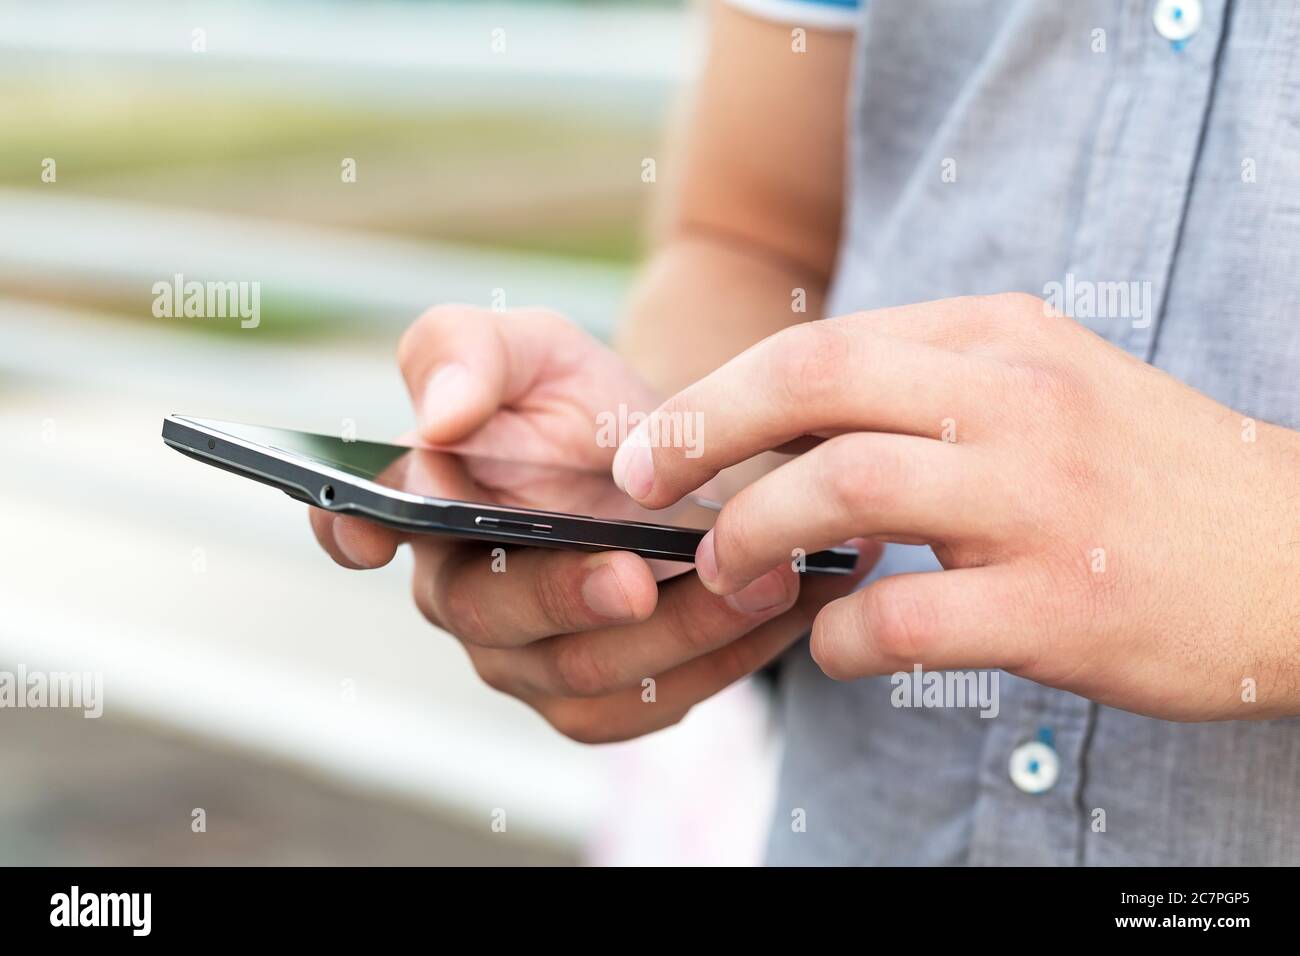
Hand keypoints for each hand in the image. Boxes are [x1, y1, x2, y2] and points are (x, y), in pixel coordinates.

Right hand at [310, 305, 877, 741]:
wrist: (666, 467)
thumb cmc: (578, 406)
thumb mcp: (532, 349)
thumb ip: (467, 354)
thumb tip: (440, 417)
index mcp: (422, 507)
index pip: (351, 524)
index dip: (352, 529)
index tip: (372, 526)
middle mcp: (461, 596)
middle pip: (493, 616)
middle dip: (568, 595)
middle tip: (639, 570)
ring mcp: (526, 661)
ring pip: (586, 675)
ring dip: (678, 631)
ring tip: (762, 579)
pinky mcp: (597, 700)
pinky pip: (652, 704)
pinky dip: (727, 660)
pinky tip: (785, 608)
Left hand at [612, 293, 1299, 720]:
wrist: (1298, 558)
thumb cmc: (1145, 476)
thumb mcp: (1047, 384)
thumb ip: (929, 385)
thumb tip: (792, 419)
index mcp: (1001, 338)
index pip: (822, 343)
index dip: (717, 393)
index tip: (657, 441)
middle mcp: (1016, 399)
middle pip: (814, 382)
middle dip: (700, 431)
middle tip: (640, 485)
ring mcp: (1040, 499)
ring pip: (843, 487)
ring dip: (756, 534)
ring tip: (728, 574)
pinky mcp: (1061, 603)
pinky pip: (904, 617)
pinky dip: (841, 638)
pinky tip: (836, 648)